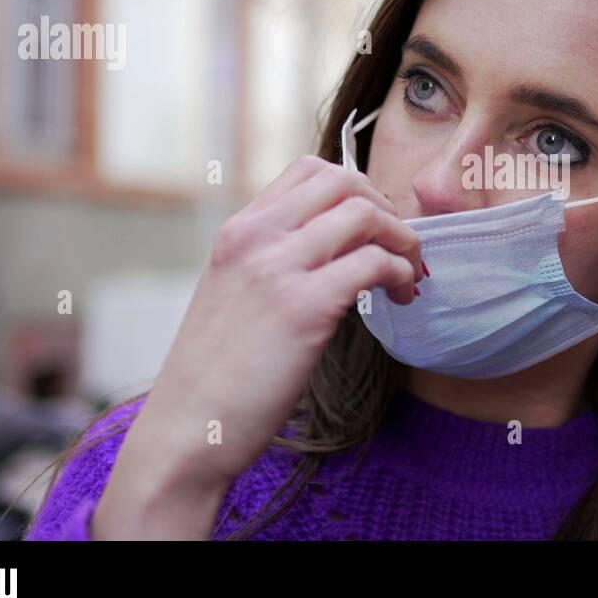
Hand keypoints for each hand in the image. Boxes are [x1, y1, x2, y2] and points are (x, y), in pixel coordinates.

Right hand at [98, 156, 423, 535]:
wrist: (188, 427)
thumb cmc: (217, 374)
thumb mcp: (234, 294)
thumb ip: (272, 261)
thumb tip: (335, 249)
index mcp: (239, 231)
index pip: (310, 170)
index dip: (358, 190)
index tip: (375, 227)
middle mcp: (256, 238)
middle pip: (345, 181)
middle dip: (387, 208)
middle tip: (401, 248)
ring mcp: (278, 269)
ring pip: (365, 214)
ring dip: (403, 239)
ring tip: (409, 275)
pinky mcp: (303, 308)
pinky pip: (372, 263)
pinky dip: (400, 273)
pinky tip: (400, 297)